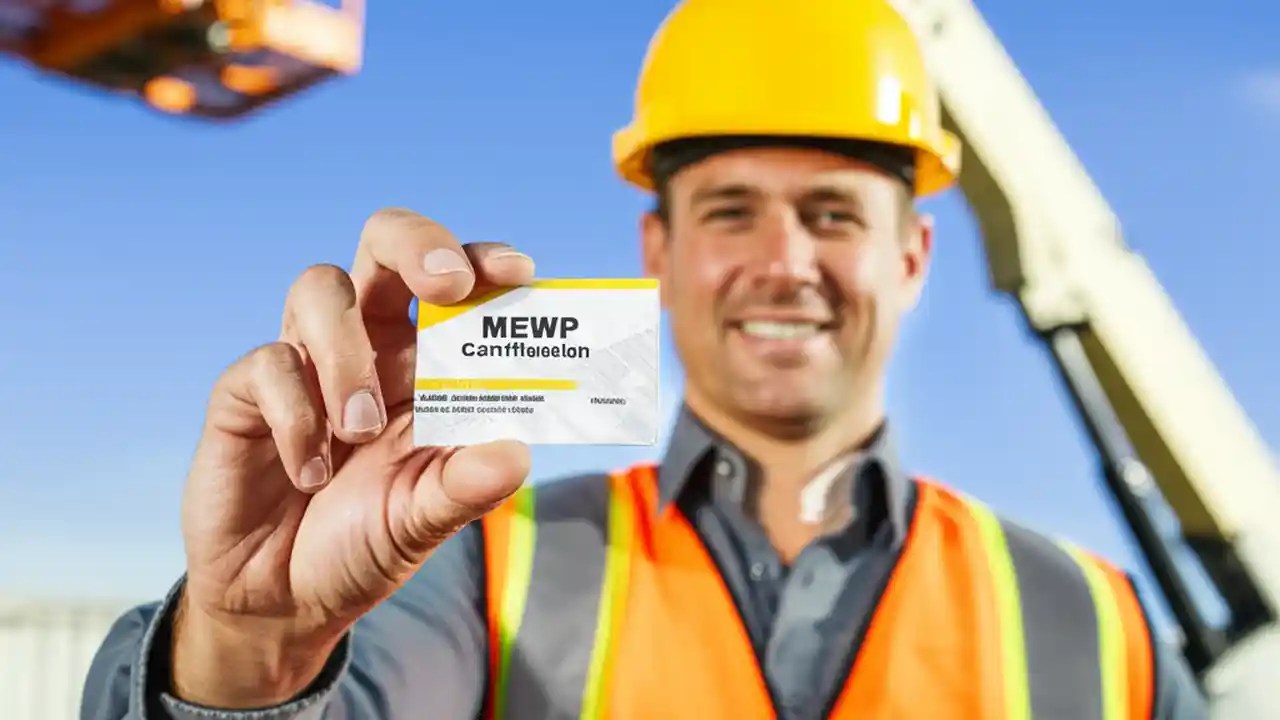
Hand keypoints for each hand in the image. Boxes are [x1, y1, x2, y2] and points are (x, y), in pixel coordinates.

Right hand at [171, 208, 534, 706]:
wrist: (281, 601)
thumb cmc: (364, 543)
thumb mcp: (425, 520)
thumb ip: (467, 487)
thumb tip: (517, 452)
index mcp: (424, 362)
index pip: (455, 282)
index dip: (483, 261)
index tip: (519, 273)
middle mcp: (367, 346)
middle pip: (383, 242)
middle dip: (417, 244)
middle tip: (447, 285)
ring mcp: (304, 362)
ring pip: (320, 288)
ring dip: (349, 354)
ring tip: (360, 431)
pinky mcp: (245, 393)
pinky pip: (269, 365)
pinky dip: (297, 417)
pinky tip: (310, 473)